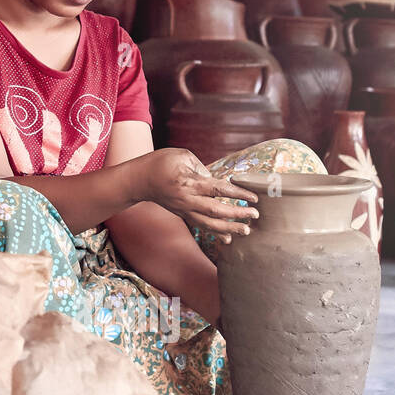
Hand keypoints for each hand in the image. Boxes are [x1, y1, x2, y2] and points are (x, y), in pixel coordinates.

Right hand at [139, 148, 258, 241]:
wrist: (139, 180)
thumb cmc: (161, 162)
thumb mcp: (182, 155)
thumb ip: (202, 168)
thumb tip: (217, 181)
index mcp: (189, 182)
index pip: (218, 189)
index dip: (238, 194)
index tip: (254, 197)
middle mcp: (187, 200)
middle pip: (216, 211)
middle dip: (237, 214)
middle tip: (255, 215)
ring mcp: (184, 210)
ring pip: (209, 224)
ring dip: (229, 229)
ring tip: (246, 231)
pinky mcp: (183, 215)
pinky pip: (201, 226)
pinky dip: (215, 233)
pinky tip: (228, 239)